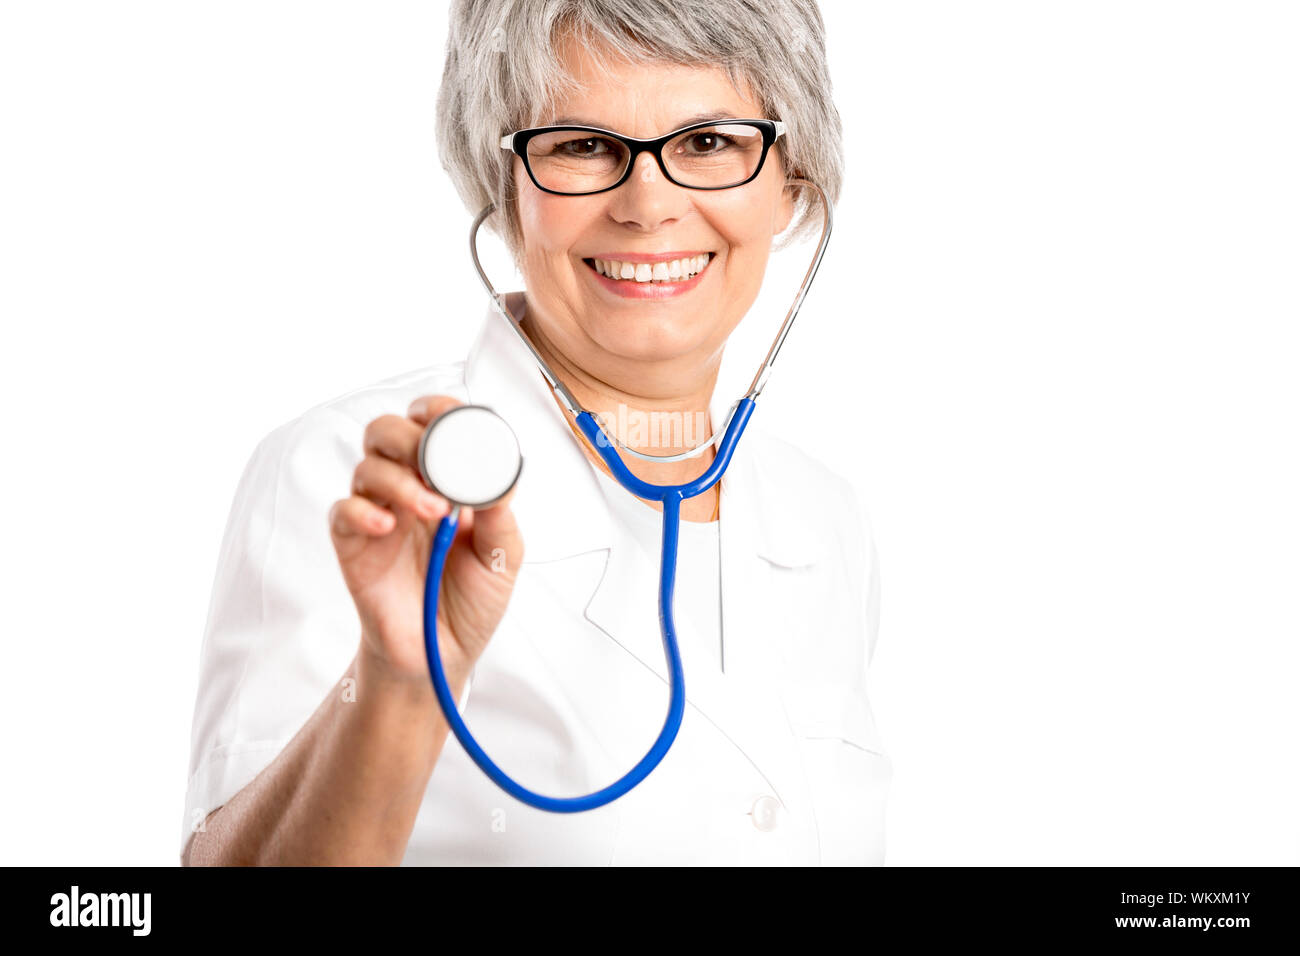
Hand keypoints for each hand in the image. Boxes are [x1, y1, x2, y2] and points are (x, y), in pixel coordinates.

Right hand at [329, 396, 524, 684]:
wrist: (443, 655)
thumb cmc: (471, 601)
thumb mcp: (502, 557)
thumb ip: (499, 514)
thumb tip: (501, 474)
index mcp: (446, 483)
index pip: (431, 427)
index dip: (437, 411)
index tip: (452, 417)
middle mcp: (408, 490)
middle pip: (388, 433)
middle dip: (409, 435)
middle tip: (433, 461)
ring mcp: (379, 515)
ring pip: (367, 467)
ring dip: (399, 479)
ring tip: (434, 510)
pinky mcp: (353, 545)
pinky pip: (343, 511)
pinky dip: (362, 510)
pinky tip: (388, 526)